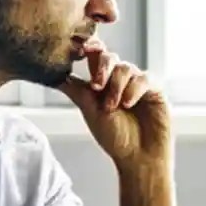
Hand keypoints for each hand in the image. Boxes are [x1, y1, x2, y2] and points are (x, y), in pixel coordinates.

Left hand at [59, 38, 171, 169]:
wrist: (138, 158)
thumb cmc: (115, 138)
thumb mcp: (89, 111)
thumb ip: (75, 90)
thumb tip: (51, 74)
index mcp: (102, 82)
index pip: (95, 56)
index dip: (89, 47)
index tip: (81, 49)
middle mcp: (120, 80)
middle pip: (109, 57)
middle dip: (101, 69)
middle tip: (96, 88)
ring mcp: (138, 84)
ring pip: (125, 68)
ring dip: (116, 86)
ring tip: (113, 107)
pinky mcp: (155, 90)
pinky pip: (143, 79)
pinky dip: (133, 89)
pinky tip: (128, 104)